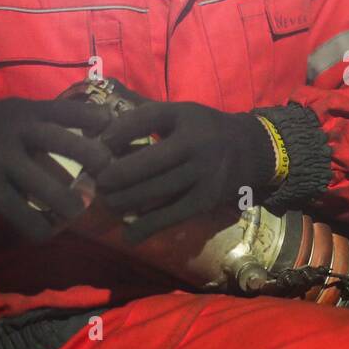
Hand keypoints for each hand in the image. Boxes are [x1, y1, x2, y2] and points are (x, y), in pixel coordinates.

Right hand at [0, 97, 113, 241]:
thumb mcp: (12, 111)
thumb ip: (44, 119)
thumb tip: (93, 127)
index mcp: (27, 110)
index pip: (70, 109)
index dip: (97, 119)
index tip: (116, 133)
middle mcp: (16, 130)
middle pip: (65, 142)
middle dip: (94, 159)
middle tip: (109, 175)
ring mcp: (0, 159)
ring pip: (46, 185)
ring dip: (69, 204)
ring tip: (77, 211)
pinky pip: (21, 214)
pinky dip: (39, 227)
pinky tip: (46, 231)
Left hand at [96, 100, 274, 242]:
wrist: (250, 150)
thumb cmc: (204, 129)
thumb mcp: (181, 113)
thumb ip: (146, 116)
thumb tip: (100, 124)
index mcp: (186, 116)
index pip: (146, 119)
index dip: (118, 132)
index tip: (97, 145)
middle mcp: (196, 144)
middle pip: (148, 162)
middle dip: (115, 175)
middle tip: (97, 184)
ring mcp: (203, 174)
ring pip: (156, 190)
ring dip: (125, 200)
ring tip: (108, 203)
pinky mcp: (206, 200)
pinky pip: (172, 215)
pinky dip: (148, 227)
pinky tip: (129, 235)